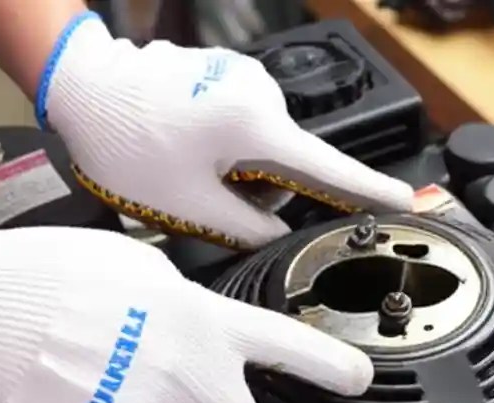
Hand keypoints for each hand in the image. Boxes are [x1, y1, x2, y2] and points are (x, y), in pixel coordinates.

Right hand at [0, 223, 372, 402]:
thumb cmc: (54, 278)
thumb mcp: (142, 271)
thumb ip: (187, 310)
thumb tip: (191, 330)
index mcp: (207, 325)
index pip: (287, 348)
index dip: (330, 367)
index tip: (359, 379)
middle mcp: (195, 381)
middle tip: (157, 376)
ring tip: (102, 383)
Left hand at [37, 12, 413, 248]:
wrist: (82, 84)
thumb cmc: (123, 140)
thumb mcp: (187, 205)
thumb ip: (245, 230)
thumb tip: (276, 236)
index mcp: (257, 127)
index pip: (330, 170)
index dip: (372, 194)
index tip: (411, 206)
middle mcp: (260, 96)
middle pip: (286, 165)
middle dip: (256, 191)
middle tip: (200, 194)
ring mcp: (242, 80)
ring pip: (259, 147)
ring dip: (233, 167)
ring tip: (180, 167)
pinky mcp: (224, 74)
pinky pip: (239, 124)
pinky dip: (218, 144)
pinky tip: (178, 143)